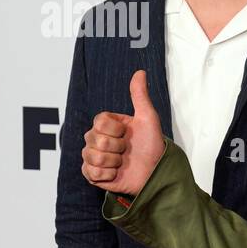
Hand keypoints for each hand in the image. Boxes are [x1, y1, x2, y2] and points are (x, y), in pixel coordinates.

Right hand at [81, 70, 163, 194]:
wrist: (155, 173)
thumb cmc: (152, 146)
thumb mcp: (148, 118)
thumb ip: (140, 95)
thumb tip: (140, 72)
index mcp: (107, 125)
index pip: (99, 122)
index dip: (115, 130)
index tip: (127, 134)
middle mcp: (97, 139)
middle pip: (94, 139)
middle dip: (116, 147)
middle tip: (127, 151)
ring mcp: (93, 157)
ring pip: (92, 156)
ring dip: (113, 162)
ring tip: (122, 163)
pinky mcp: (92, 174)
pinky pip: (92, 173)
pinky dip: (108, 175)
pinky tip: (116, 173)